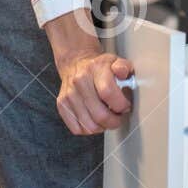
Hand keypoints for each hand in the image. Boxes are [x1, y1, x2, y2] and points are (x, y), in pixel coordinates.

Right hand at [42, 11, 134, 135]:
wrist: (75, 61)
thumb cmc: (99, 64)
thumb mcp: (115, 60)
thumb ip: (123, 66)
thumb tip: (124, 70)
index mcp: (95, 70)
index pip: (110, 95)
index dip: (121, 105)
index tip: (125, 105)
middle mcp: (79, 83)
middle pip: (100, 115)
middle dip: (114, 120)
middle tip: (118, 116)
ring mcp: (68, 96)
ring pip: (89, 125)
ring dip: (102, 126)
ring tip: (107, 117)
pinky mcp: (61, 105)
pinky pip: (77, 128)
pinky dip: (88, 128)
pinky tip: (93, 118)